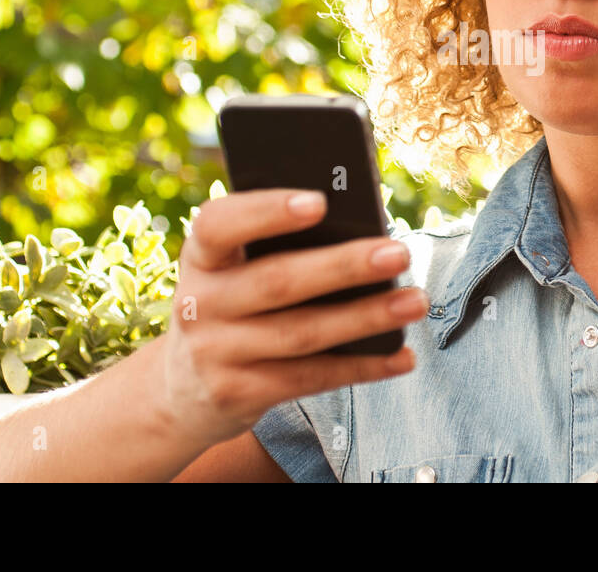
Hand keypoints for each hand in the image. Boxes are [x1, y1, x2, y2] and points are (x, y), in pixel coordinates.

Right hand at [154, 188, 424, 449]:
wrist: (181, 390)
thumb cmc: (231, 305)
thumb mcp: (232, 271)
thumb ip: (274, 248)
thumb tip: (362, 230)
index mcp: (201, 256)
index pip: (219, 224)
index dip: (267, 211)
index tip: (320, 202)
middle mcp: (198, 303)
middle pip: (277, 281)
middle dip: (344, 267)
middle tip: (399, 253)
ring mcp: (214, 353)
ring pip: (302, 334)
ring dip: (366, 317)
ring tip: (415, 301)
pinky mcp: (237, 395)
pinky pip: (310, 379)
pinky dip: (362, 367)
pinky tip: (402, 356)